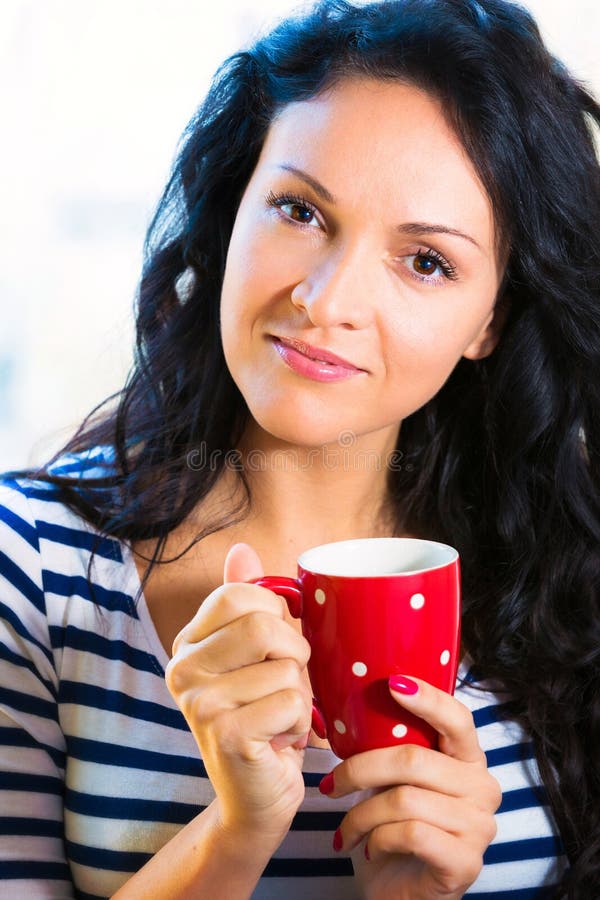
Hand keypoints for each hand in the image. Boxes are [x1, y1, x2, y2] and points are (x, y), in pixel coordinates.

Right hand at [165, 543, 311, 840]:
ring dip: (302, 693)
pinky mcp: (226, 734)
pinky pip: (293, 701)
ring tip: (280, 716)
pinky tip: (281, 740)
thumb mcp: (254, 657)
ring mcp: (199, 702)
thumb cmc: (263, 718)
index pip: (239, 593)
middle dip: (295, 654)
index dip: (277, 612)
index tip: (278, 644)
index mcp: (188, 643)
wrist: (255, 798)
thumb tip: (241, 549)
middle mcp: (182, 669)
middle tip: (285, 685)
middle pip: (264, 624)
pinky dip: (303, 722)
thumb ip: (246, 603)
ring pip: (287, 666)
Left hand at [321, 676, 500, 899]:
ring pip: (404, 799)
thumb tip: (347, 708)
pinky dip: (377, 838)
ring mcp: (479, 827)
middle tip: (329, 785)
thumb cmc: (396, 829)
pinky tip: (369, 848)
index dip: (427, 698)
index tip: (392, 683)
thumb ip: (392, 748)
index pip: (458, 718)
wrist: (400, 893)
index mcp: (468, 760)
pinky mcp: (465, 862)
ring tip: (346, 828)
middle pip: (414, 759)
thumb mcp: (395, 782)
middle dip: (360, 769)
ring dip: (361, 814)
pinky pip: (409, 834)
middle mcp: (483, 788)